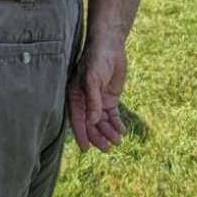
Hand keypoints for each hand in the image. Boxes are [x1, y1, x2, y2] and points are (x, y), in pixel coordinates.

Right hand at [67, 35, 127, 152]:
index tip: (86, 149)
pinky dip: (116, 124)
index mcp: (74, 95)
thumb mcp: (92, 80)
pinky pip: (112, 115)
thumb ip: (92, 101)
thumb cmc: (96, 60)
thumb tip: (92, 122)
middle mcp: (85, 99)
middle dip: (97, 137)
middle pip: (90, 123)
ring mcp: (97, 99)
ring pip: (102, 121)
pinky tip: (122, 131)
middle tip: (108, 149)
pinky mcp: (109, 98)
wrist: (109, 47)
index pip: (77, 118)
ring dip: (109, 132)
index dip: (81, 134)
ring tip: (118, 141)